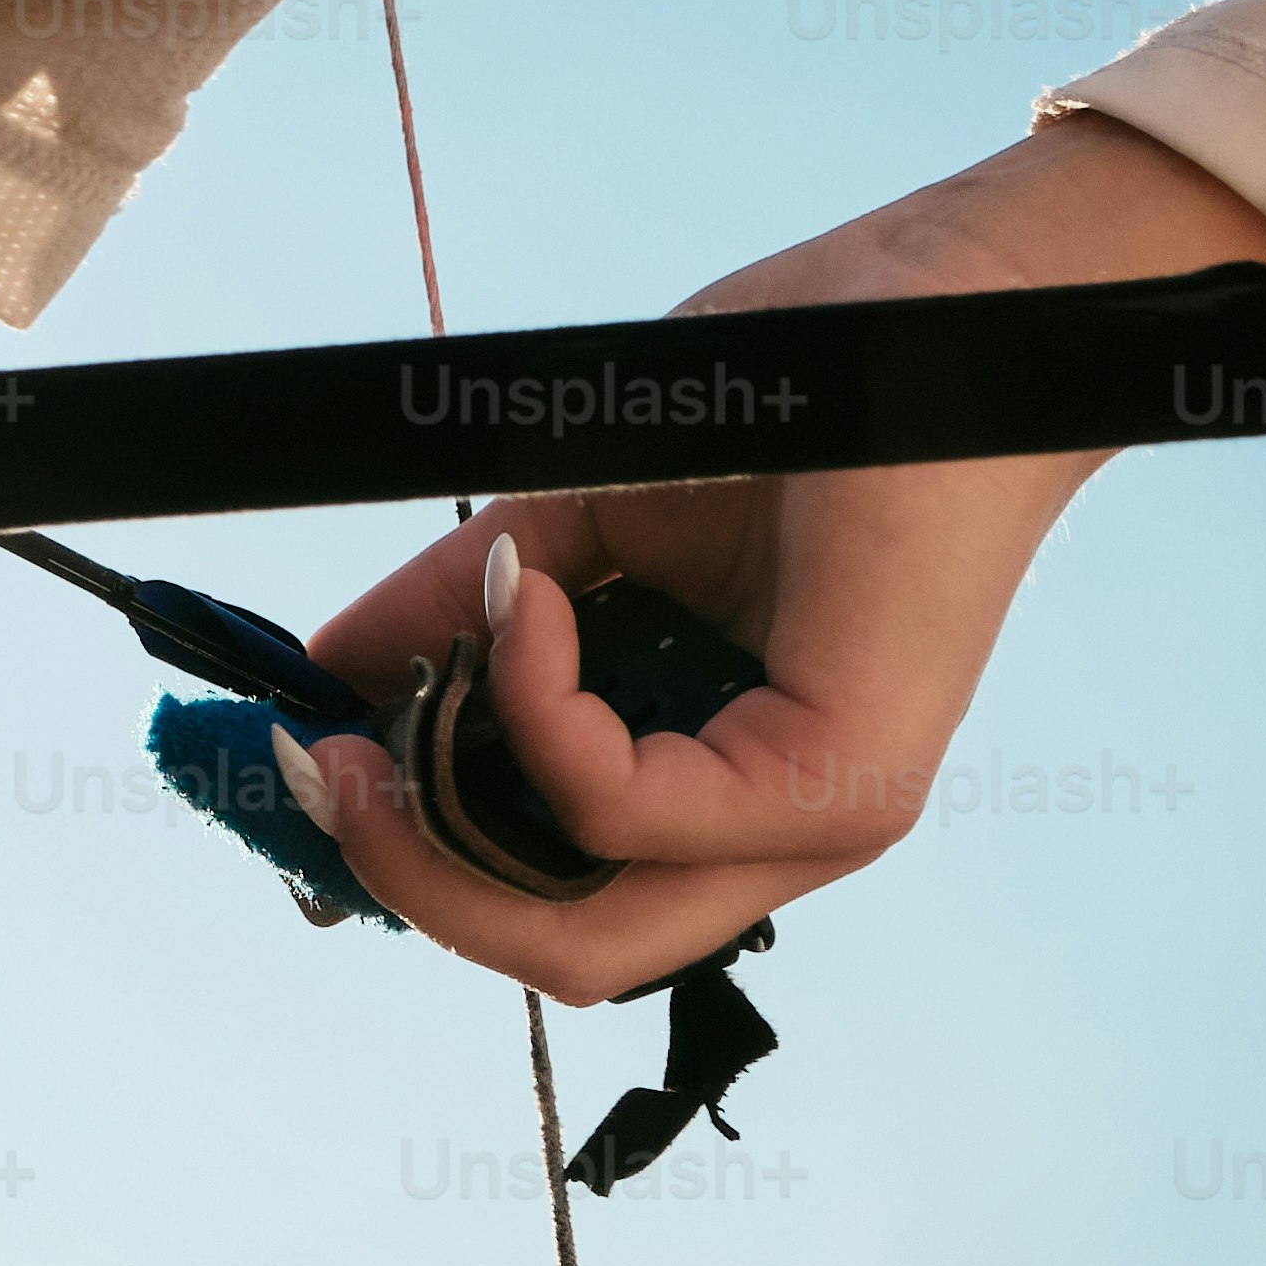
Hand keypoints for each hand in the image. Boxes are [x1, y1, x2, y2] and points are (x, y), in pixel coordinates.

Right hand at [288, 112, 1265, 997]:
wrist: (951, 308)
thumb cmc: (800, 396)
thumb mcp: (584, 522)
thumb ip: (469, 608)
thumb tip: (329, 670)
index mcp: (735, 778)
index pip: (558, 897)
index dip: (418, 859)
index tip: (313, 755)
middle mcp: (783, 829)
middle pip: (562, 957)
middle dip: (408, 881)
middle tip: (318, 768)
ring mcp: (820, 820)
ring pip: (591, 931)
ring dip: (448, 824)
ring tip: (385, 700)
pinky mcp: (840, 778)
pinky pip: (625, 803)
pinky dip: (533, 704)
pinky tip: (528, 596)